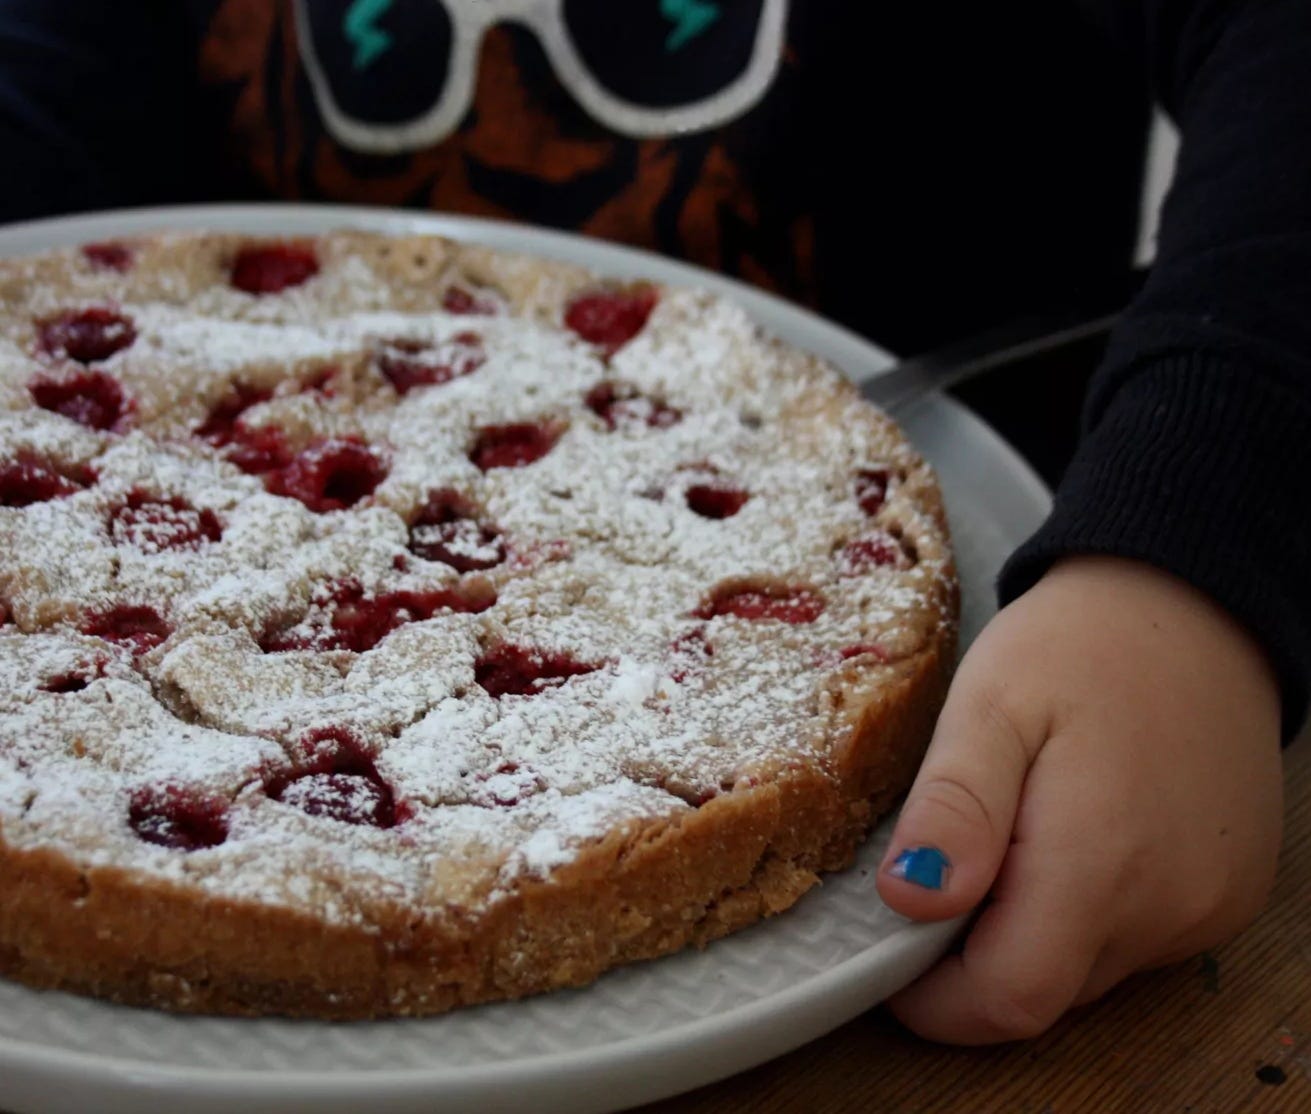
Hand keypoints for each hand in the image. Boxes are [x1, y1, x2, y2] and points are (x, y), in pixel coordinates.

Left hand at [875, 555, 1283, 1042]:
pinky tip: (1068, 837)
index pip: (1006, 999)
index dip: (934, 998)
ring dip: (1029, 931)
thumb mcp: (990, 705)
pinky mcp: (1225, 895)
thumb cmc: (1081, 645)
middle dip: (973, 956)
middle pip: (1042, 991)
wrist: (1191, 604)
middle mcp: (1168, 906)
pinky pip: (1133, 942)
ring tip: (1008, 835)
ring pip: (1085, 973)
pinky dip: (1083, 912)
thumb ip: (954, 807)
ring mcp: (1207, 907)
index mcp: (1099, 862)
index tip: (892, 948)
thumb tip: (910, 900)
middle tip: (944, 865)